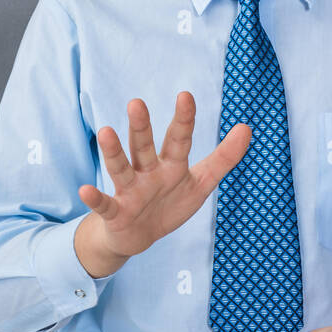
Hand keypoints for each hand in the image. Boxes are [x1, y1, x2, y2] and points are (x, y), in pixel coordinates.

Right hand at [78, 92, 251, 262]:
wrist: (139, 236)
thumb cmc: (170, 203)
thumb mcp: (201, 182)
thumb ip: (224, 158)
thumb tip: (247, 127)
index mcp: (171, 164)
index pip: (179, 138)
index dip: (183, 119)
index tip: (185, 95)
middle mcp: (148, 172)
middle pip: (144, 146)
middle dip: (141, 126)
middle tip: (136, 103)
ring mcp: (130, 191)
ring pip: (121, 168)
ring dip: (113, 152)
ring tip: (106, 131)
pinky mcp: (116, 212)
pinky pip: (105, 205)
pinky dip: (95, 199)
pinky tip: (84, 190)